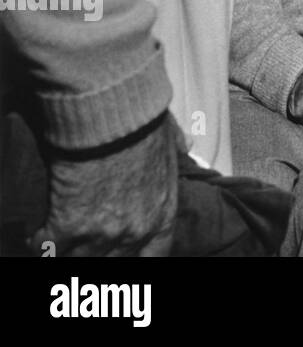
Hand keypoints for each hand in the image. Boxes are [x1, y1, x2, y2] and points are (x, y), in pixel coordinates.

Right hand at [34, 114, 179, 256]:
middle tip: (85, 240)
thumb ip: (178, 148)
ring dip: (69, 250)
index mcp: (164, 213)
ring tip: (62, 238)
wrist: (111, 116)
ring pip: (79, 259)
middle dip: (99, 253)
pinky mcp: (69, 227)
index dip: (138, 256)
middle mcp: (136, 230)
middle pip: (114, 262)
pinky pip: (49, 249)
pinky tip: (40, 232)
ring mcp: (103, 233)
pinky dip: (42, 241)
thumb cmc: (142, 122)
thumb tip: (186, 144)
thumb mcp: (171, 136)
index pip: (156, 256)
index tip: (123, 252)